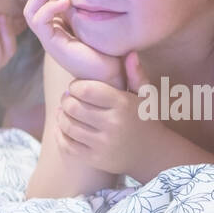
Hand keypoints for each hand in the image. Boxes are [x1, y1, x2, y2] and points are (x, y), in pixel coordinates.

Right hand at [24, 0, 124, 87]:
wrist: (111, 76)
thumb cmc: (109, 51)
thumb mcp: (98, 23)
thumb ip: (92, 7)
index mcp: (58, 27)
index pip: (42, 1)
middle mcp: (50, 32)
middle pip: (32, 4)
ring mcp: (50, 40)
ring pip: (30, 11)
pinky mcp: (53, 45)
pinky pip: (40, 22)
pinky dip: (49, 8)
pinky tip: (65, 1)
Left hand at [55, 55, 166, 174]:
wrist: (152, 154)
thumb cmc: (145, 118)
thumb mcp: (145, 95)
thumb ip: (136, 74)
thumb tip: (130, 53)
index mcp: (123, 104)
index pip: (85, 90)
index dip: (75, 86)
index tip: (77, 87)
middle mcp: (112, 124)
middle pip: (72, 107)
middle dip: (66, 100)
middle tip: (69, 99)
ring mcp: (103, 144)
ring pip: (67, 125)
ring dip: (62, 116)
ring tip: (66, 112)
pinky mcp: (95, 159)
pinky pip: (67, 145)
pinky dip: (61, 134)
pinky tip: (65, 128)